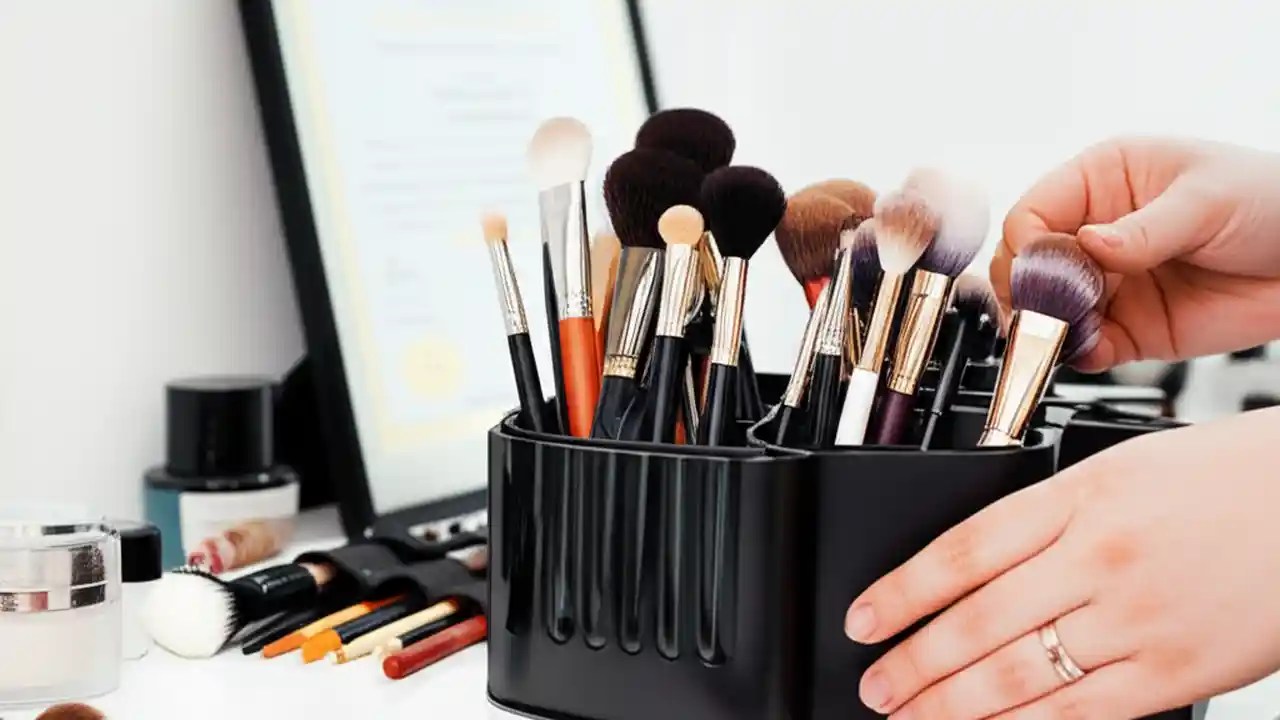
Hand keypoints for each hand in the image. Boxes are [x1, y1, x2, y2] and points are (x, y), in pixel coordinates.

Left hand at [844, 408, 1279, 718]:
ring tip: (908, 717)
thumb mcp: (1120, 466)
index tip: (863, 619)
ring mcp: (1136, 621)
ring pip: (1020, 676)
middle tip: (875, 685)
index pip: (962, 552)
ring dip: (951, 704)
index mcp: (1078, 498)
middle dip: (914, 663)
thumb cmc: (1225, 478)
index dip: (901, 593)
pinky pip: (1083, 713)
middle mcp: (1099, 560)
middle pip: (978, 623)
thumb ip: (1049, 513)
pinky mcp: (1175, 673)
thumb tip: (976, 563)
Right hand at [992, 136, 1279, 371]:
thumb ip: (1144, 229)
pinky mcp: (1127, 329)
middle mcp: (1095, 231)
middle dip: (1028, 290)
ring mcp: (1109, 283)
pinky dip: (1077, 354)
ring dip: (1047, 327)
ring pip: (1046, 311)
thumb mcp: (1206, 200)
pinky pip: (1084, 347)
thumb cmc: (1271, 201)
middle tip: (1047, 309)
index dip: (1028, 244)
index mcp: (1102, 180)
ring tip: (1067, 332)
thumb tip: (1088, 246)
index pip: (1032, 213)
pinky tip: (1091, 348)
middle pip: (1025, 265)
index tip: (1046, 270)